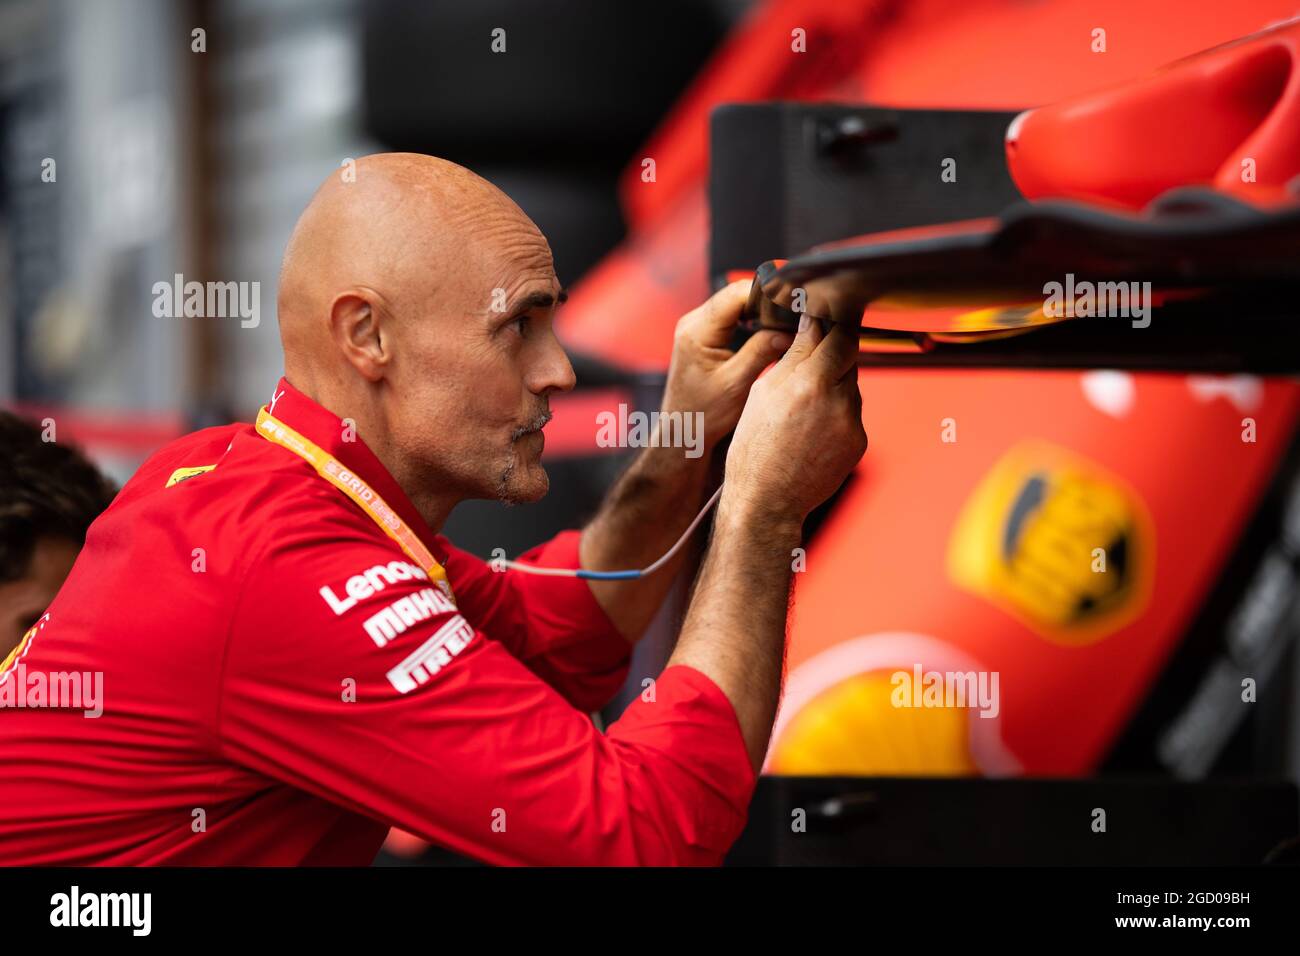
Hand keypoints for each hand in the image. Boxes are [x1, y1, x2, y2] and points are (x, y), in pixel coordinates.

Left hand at [659, 281, 791, 456]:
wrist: (684, 430)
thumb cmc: (703, 414)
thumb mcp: (738, 384)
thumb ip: (762, 352)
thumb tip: (788, 331)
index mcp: (696, 332)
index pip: (735, 294)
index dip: (766, 293)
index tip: (790, 302)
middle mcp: (692, 323)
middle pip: (735, 294)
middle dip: (765, 300)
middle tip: (791, 313)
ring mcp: (696, 327)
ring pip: (735, 302)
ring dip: (758, 309)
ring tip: (782, 321)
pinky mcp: (703, 334)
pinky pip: (731, 315)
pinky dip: (750, 318)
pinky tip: (766, 328)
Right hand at [723, 314, 866, 522]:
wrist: (767, 501)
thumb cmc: (754, 451)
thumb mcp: (763, 394)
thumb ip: (792, 357)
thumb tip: (808, 325)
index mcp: (809, 384)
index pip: (838, 333)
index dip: (837, 316)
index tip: (833, 305)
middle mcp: (837, 401)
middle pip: (847, 356)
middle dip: (832, 349)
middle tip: (813, 350)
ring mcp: (852, 423)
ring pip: (849, 384)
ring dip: (831, 383)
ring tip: (802, 405)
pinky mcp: (858, 441)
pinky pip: (850, 412)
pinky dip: (835, 411)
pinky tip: (811, 428)